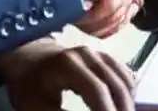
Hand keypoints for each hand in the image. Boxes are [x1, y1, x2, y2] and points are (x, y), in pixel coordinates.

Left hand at [0, 38, 134, 110]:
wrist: (29, 59)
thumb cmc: (30, 86)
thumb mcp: (35, 106)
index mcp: (67, 64)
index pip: (97, 90)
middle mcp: (86, 54)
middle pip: (116, 85)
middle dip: (122, 109)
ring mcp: (98, 53)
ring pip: (125, 79)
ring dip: (128, 103)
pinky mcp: (104, 57)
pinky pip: (125, 75)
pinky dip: (128, 93)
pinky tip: (123, 107)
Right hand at [59, 0, 141, 37]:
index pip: (55, 4)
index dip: (78, 6)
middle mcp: (65, 0)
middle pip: (80, 22)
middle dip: (104, 13)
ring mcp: (81, 13)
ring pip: (95, 29)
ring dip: (117, 14)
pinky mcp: (98, 21)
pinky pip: (107, 31)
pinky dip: (122, 19)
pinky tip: (130, 3)